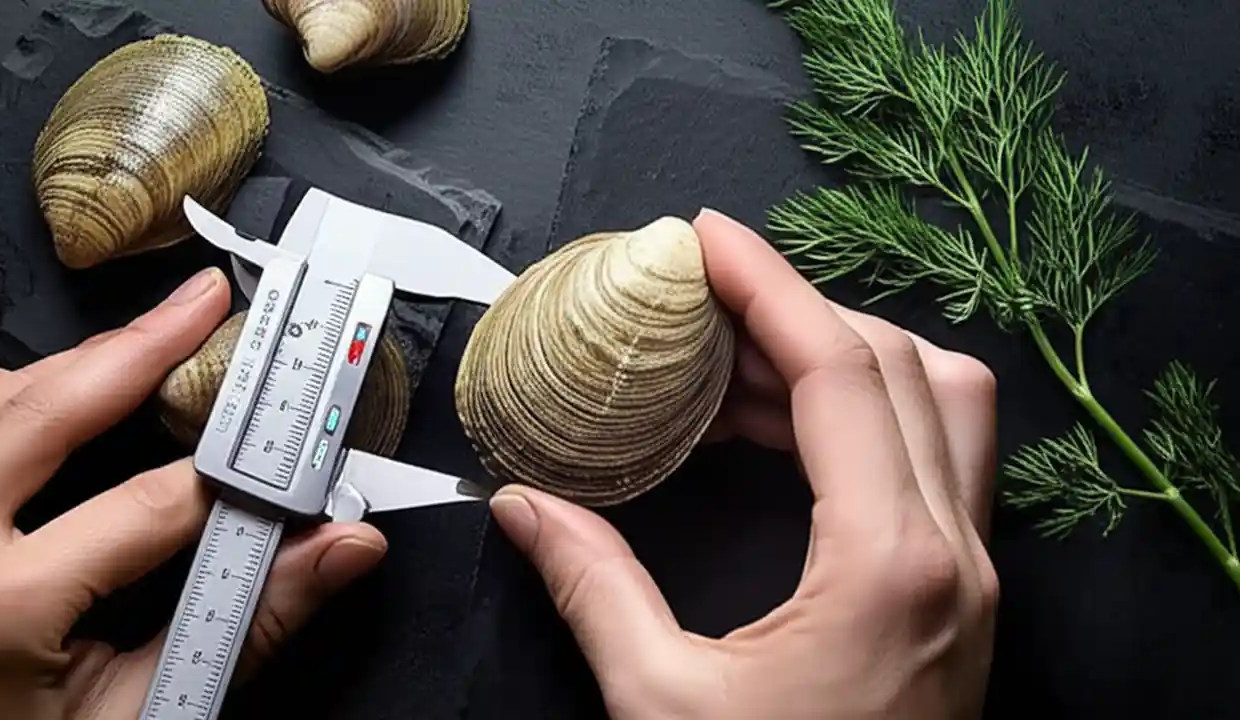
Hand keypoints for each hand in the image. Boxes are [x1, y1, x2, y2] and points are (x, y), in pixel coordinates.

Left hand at [0, 267, 386, 718]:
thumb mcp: (137, 716)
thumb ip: (243, 629)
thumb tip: (341, 551)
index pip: (148, 505)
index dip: (235, 474)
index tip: (289, 441)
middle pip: (47, 410)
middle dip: (140, 345)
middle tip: (206, 302)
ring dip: (76, 361)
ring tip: (152, 334)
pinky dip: (17, 396)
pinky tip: (66, 390)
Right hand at [488, 209, 999, 718]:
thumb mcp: (664, 706)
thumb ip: (594, 589)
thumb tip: (525, 509)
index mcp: (890, 569)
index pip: (840, 371)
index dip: (769, 285)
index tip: (708, 238)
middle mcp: (953, 559)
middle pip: (903, 367)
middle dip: (802, 310)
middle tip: (707, 302)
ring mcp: (969, 580)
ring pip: (940, 406)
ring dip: (841, 360)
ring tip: (733, 364)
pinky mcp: (957, 601)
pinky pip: (932, 463)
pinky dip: (862, 417)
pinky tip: (779, 435)